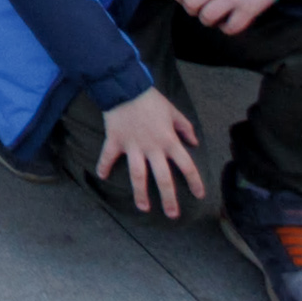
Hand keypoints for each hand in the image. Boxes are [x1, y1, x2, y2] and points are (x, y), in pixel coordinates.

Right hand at [92, 87, 206, 215]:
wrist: (125, 85)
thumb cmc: (151, 99)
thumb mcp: (173, 111)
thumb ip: (185, 127)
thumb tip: (194, 141)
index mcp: (169, 141)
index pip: (187, 166)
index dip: (195, 182)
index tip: (199, 195)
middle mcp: (152, 148)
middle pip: (163, 178)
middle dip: (168, 199)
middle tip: (172, 215)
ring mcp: (133, 146)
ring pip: (137, 175)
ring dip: (140, 193)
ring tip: (143, 208)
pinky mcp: (115, 141)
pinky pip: (108, 156)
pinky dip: (103, 165)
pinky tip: (101, 176)